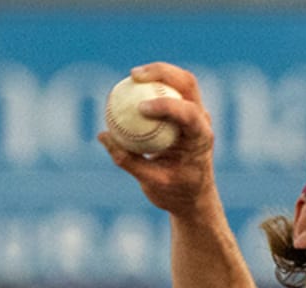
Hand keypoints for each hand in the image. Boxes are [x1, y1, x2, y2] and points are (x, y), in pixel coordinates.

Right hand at [98, 62, 217, 215]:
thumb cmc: (176, 193)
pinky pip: (168, 91)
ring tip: (132, 75)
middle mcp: (202, 120)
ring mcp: (196, 113)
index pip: (189, 114)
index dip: (166, 106)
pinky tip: (130, 87)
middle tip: (134, 75)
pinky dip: (151, 86)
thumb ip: (128, 161)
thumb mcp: (153, 184)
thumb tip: (103, 135)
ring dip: (157, 72)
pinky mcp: (185, 111)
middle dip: (162, 73)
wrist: (193, 196)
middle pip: (187, 83)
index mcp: (201, 138)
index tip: (141, 108)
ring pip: (181, 81)